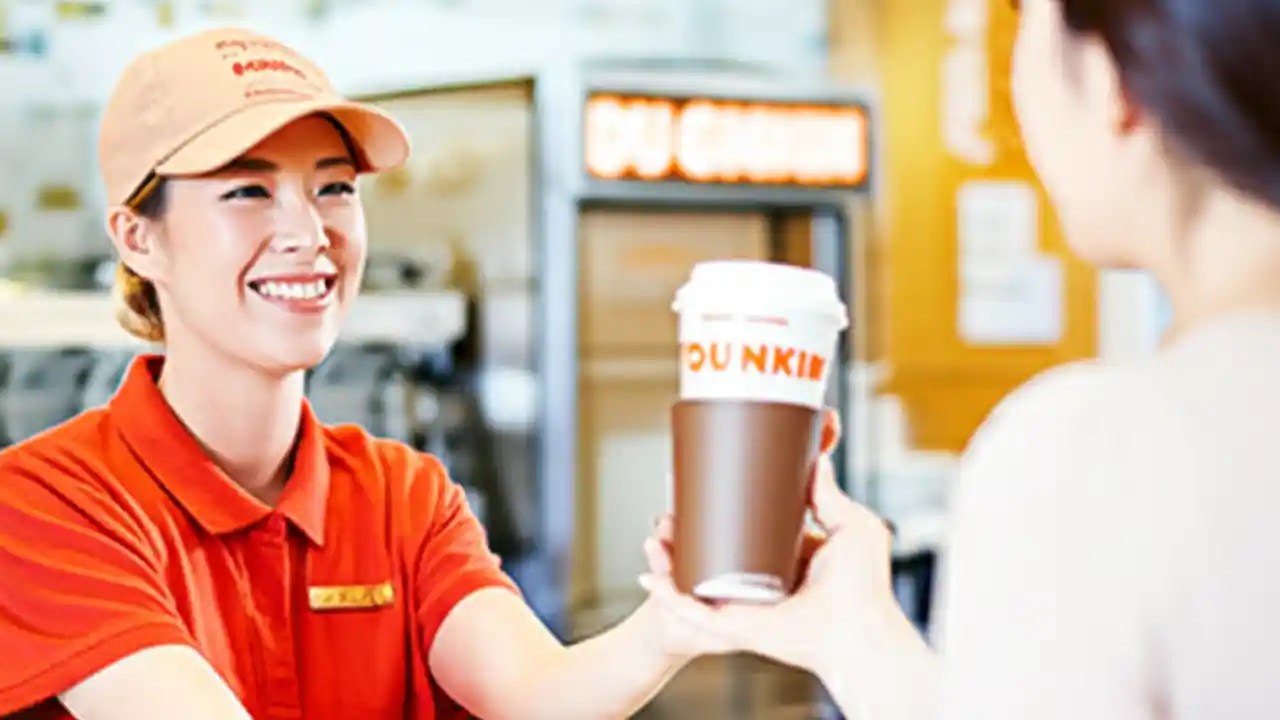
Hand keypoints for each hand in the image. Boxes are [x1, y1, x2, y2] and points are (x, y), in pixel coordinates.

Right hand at [638, 410, 904, 675]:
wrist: (858, 627)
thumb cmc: (865, 586)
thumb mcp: (851, 525)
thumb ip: (830, 494)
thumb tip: (817, 460)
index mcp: (787, 562)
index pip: (746, 535)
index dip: (722, 516)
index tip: (701, 494)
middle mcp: (762, 583)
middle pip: (712, 556)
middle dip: (684, 537)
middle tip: (667, 512)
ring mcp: (745, 604)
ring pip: (695, 579)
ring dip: (669, 561)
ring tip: (654, 537)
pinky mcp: (734, 623)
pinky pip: (693, 611)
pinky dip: (668, 595)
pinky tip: (649, 577)